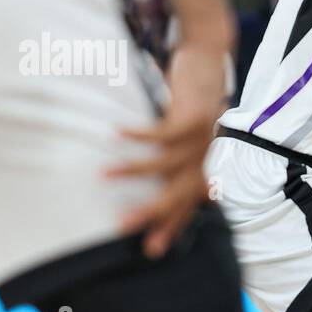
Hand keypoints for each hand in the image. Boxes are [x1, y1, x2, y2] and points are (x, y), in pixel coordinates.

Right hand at [109, 40, 227, 257]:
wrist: (209, 62)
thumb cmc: (190, 101)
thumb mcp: (187, 136)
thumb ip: (178, 161)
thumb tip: (163, 184)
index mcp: (201, 165)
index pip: (186, 205)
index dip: (171, 227)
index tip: (152, 250)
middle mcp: (203, 157)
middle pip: (177, 194)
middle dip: (152, 213)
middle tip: (124, 226)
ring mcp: (199, 138)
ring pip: (165, 166)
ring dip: (132, 171)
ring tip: (103, 175)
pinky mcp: (191, 117)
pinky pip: (161, 133)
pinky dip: (138, 134)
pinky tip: (115, 133)